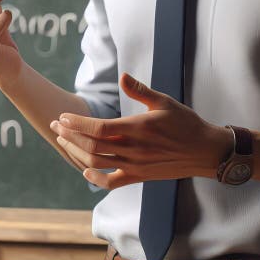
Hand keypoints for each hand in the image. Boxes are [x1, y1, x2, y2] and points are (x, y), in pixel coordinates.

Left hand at [50, 73, 232, 188]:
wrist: (204, 151)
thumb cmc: (186, 123)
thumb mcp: (164, 102)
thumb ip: (140, 91)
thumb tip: (123, 77)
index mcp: (137, 128)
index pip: (99, 128)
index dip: (78, 123)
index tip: (63, 117)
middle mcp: (133, 149)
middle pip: (91, 146)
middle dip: (70, 136)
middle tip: (55, 126)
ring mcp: (135, 166)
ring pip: (97, 163)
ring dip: (76, 153)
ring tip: (63, 142)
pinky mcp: (139, 176)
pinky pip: (112, 182)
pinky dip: (95, 178)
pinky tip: (85, 169)